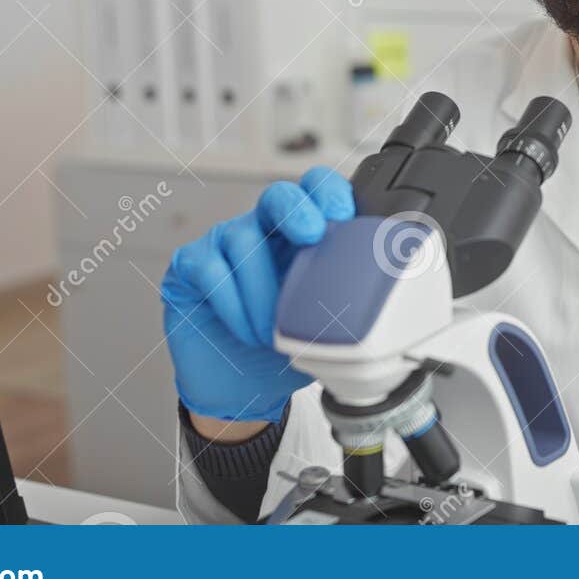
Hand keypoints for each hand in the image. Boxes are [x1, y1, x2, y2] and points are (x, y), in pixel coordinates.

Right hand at [161, 167, 354, 423]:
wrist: (242, 388)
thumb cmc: (285, 347)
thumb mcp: (327, 324)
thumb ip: (349, 302)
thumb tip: (389, 304)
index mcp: (302, 234)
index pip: (315, 190)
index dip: (328, 192)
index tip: (344, 214)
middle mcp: (263, 230)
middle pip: (277, 196)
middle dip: (296, 209)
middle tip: (311, 235)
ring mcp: (223, 244)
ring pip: (242, 239)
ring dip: (263, 289)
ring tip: (273, 332)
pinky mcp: (189, 266)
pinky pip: (208, 268)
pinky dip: (231, 302)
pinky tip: (246, 330)